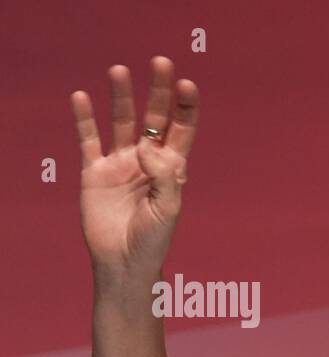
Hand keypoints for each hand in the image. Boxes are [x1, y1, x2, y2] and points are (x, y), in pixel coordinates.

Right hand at [71, 56, 198, 279]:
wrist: (123, 263)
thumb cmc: (153, 241)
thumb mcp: (167, 210)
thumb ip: (164, 177)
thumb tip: (149, 147)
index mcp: (171, 169)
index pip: (181, 130)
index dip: (185, 107)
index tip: (187, 85)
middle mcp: (146, 161)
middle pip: (153, 118)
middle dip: (158, 91)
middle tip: (161, 61)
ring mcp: (120, 164)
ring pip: (121, 122)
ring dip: (122, 97)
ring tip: (120, 70)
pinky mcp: (94, 172)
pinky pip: (88, 140)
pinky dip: (85, 119)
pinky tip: (82, 97)